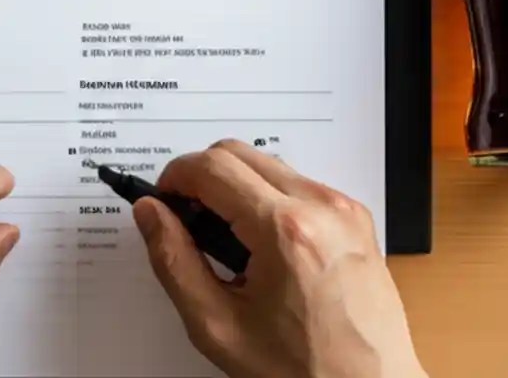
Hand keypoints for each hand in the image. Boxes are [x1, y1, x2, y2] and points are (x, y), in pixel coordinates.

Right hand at [134, 140, 424, 377]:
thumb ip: (174, 261)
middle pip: (239, 152)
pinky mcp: (355, 217)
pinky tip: (260, 243)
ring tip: (225, 240)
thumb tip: (151, 213)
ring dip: (235, 185)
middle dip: (201, 176)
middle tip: (185, 218)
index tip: (161, 199)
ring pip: (268, 164)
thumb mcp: (217, 325)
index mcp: (285, 231)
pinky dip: (267, 197)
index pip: (212, 167)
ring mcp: (344, 208)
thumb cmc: (304, 369)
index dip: (174, 177)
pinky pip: (298, 184)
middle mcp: (321, 206)